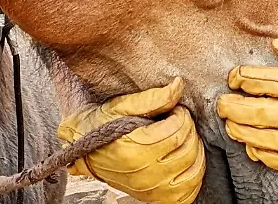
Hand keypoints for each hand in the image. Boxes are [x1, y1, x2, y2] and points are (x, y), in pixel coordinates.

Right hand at [57, 78, 204, 203]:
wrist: (82, 149)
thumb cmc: (99, 126)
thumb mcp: (121, 106)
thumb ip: (152, 98)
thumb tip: (178, 86)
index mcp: (134, 150)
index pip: (178, 131)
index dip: (182, 115)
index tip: (175, 110)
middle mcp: (143, 174)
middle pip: (187, 151)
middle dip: (189, 130)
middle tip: (179, 121)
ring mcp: (150, 189)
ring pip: (192, 173)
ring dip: (195, 151)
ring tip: (183, 138)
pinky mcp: (154, 197)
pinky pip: (186, 194)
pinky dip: (193, 177)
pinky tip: (185, 161)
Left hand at [215, 39, 277, 172]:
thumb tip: (275, 45)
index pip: (271, 82)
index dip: (247, 80)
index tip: (233, 77)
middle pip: (266, 112)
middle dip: (238, 108)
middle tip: (221, 105)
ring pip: (272, 138)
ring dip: (247, 133)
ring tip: (231, 127)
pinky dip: (269, 158)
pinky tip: (254, 150)